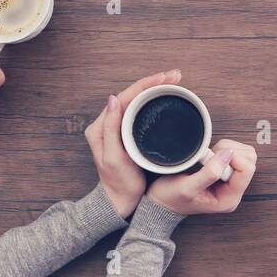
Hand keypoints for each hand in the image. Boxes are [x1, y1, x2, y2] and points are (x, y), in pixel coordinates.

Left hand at [83, 70, 179, 218]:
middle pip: (131, 95)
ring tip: (173, 81)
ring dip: (155, 89)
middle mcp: (107, 124)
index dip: (145, 84)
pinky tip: (164, 96)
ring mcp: (117, 128)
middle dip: (153, 82)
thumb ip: (111, 129)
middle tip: (175, 76)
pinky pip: (140, 110)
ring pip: (136, 100)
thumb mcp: (113, 158)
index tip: (164, 78)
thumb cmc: (119, 183)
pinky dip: (153, 100)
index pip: (124, 97)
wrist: (121, 200)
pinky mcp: (126, 133)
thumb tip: (112, 100)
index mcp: (100, 127)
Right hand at [146, 139, 256, 214]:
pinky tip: (209, 157)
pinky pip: (236, 154)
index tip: (211, 156)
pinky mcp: (227, 173)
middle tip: (209, 157)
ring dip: (227, 150)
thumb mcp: (187, 187)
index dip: (232, 157)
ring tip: (208, 158)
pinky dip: (223, 149)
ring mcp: (231, 182)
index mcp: (229, 199)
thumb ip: (209, 173)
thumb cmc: (171, 198)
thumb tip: (228, 154)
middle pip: (250, 160)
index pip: (247, 169)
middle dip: (230, 152)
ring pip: (245, 154)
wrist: (161, 202)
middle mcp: (234, 191)